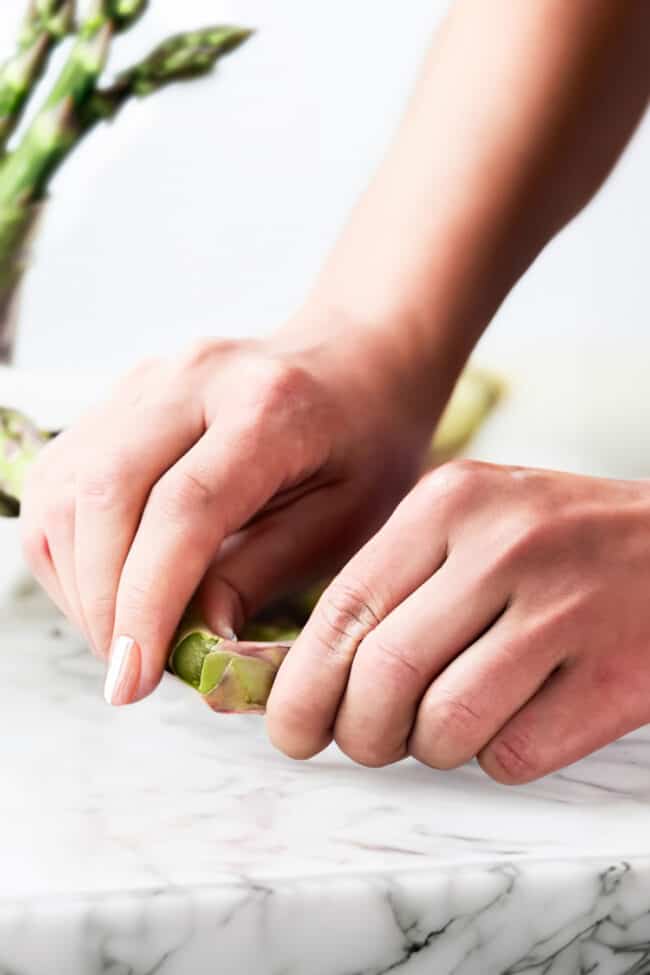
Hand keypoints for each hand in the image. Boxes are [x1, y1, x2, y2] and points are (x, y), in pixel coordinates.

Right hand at [20, 308, 436, 704]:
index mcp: (270, 409)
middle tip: (127, 669)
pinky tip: (108, 583)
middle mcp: (196, 378)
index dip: (146, 602)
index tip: (133, 679)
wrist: (356, 365)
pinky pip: (62, 477)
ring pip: (66, 487)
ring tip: (121, 630)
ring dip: (77, 579)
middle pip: (105, 493)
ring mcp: (150, 378)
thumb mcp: (344, 525)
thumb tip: (186, 651)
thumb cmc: (365, 448)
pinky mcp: (122, 394)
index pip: (182, 509)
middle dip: (101, 601)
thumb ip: (260, 582)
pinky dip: (69, 546)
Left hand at [267, 460, 649, 783]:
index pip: (345, 607)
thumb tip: (306, 676)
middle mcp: (503, 546)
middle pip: (383, 676)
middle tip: (366, 742)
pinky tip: (514, 720)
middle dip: (359, 733)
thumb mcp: (469, 523)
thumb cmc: (556, 544)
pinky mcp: (612, 675)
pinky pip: (512, 756)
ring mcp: (564, 609)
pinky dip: (496, 758)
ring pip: (444, 727)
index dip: (303, 686)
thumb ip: (393, 583)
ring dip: (430, 749)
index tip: (292, 728)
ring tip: (447, 725)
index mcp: (450, 502)